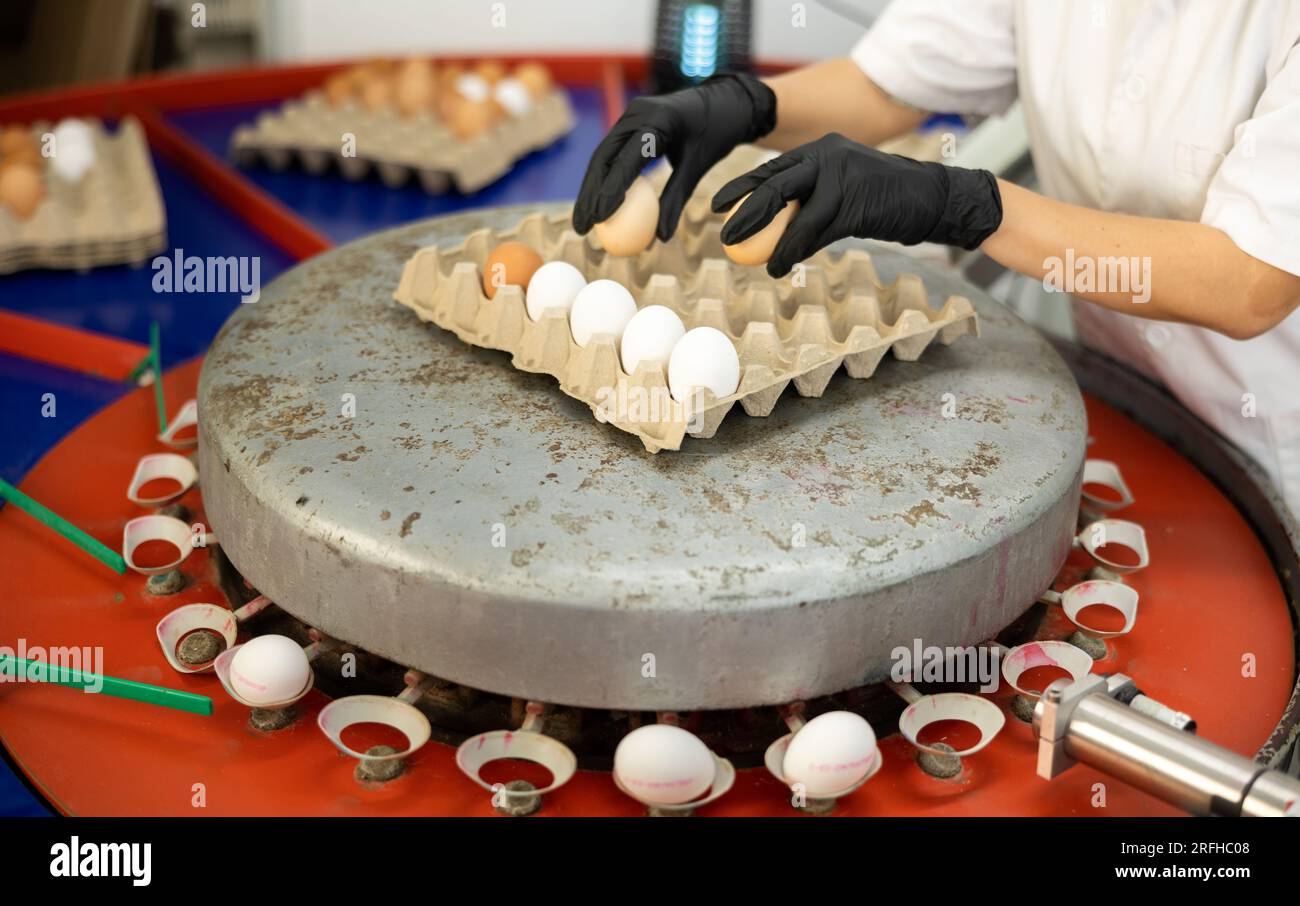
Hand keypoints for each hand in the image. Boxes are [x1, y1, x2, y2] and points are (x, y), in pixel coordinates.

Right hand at [573, 73, 776, 241]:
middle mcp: (637, 114)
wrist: (722, 101)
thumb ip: (677, 199)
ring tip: (581, 224)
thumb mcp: (698, 167)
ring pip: (602, 157)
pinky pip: (610, 155)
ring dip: (590, 191)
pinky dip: (602, 181)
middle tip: (582, 228)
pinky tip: (595, 206)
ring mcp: (629, 116)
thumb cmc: (714, 134)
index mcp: (658, 119)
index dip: (610, 190)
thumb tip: (661, 238)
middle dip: (589, 195)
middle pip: (603, 158)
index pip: (626, 158)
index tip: (600, 219)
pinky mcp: (628, 123)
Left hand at [711, 133, 1001, 276]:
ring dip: (771, 243)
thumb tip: (774, 221)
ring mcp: (842, 177)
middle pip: (774, 185)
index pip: (772, 167)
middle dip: (744, 212)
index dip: (741, 187)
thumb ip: (812, 198)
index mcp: (822, 149)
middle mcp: (828, 155)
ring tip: (757, 264)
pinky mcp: (854, 203)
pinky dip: (794, 252)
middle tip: (724, 236)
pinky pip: (814, 232)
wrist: (932, 199)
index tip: (716, 205)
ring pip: (793, 213)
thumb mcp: (844, 192)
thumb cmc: (886, 200)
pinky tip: (780, 266)